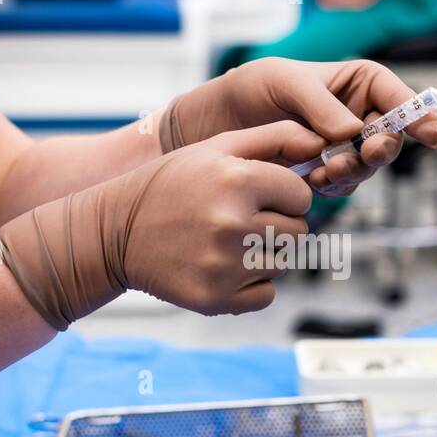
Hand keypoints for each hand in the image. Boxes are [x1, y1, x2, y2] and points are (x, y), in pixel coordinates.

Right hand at [0, 122, 316, 324]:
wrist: (115, 231)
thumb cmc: (172, 182)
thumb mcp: (216, 147)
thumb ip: (274, 137)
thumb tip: (321, 143)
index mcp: (237, 181)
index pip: (302, 195)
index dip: (284, 194)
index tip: (258, 194)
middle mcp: (233, 225)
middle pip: (298, 232)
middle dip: (278, 224)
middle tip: (240, 219)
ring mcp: (225, 266)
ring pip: (284, 263)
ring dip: (266, 253)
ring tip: (228, 240)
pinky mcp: (216, 299)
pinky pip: (266, 294)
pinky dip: (252, 285)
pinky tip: (223, 266)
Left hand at [157, 57, 436, 196]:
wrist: (214, 127)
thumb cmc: (249, 90)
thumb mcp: (283, 82)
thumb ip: (320, 106)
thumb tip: (354, 131)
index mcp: (357, 81)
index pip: (399, 97)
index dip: (422, 115)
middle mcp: (358, 113)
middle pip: (392, 136)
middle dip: (382, 148)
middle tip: (365, 153)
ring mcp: (344, 146)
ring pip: (370, 165)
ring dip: (354, 170)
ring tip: (325, 168)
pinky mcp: (326, 173)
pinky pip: (346, 184)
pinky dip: (335, 184)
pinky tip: (312, 179)